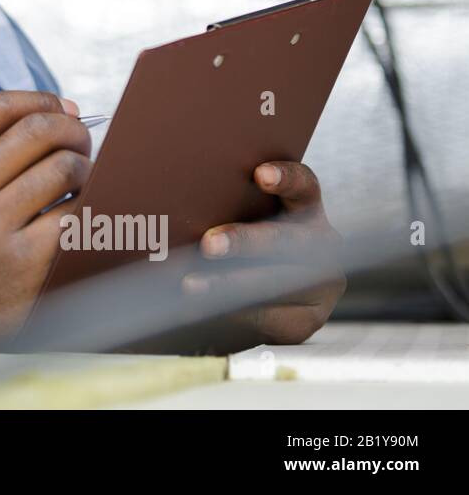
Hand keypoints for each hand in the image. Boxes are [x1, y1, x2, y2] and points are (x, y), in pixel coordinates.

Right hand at [0, 90, 90, 350]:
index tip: (62, 108)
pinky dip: (88, 207)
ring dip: (86, 169)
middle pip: (34, 130)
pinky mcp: (24, 258)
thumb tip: (64, 108)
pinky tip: (80, 216)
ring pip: (62, 168)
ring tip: (82, 184)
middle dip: (72, 130)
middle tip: (83, 144)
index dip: (38, 100)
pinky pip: (75, 212)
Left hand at [187, 161, 345, 346]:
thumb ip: (227, 207)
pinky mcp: (308, 320)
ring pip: (276, 281)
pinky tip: (202, 307)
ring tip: (192, 283)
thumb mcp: (245, 221)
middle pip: (286, 237)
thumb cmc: (245, 247)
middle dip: (246, 240)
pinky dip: (232, 311)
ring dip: (230, 282)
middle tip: (208, 243)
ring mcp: (321, 283)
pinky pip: (268, 315)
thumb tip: (173, 199)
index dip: (286, 178)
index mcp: (305, 209)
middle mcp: (320, 243)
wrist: (263, 301)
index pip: (304, 186)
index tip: (259, 174)